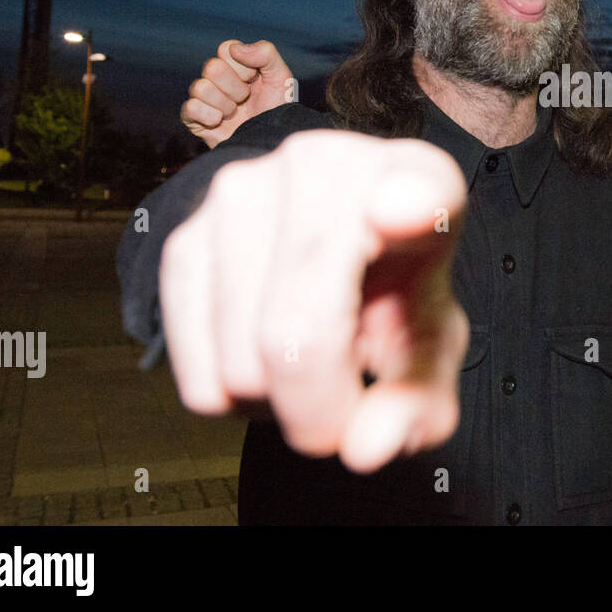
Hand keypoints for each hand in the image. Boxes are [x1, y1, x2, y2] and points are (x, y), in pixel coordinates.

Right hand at [159, 130, 469, 472]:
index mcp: (419, 178)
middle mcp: (324, 163)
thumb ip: (420, 402)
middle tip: (343, 414)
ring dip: (277, 404)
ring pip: (244, 365)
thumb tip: (366, 447)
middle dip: (322, 412)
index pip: (420, 187)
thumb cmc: (394, 291)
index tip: (408, 213)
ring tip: (310, 359)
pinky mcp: (182, 237)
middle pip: (301, 332)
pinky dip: (233, 398)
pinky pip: (199, 376)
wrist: (326, 244)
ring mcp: (240, 191)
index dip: (414, 206)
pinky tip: (264, 355)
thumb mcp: (429, 349)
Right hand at [181, 39, 293, 147]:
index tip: (255, 80)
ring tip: (236, 114)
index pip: (226, 49)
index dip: (244, 67)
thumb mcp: (281, 78)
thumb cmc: (277, 110)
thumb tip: (234, 49)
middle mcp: (217, 79)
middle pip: (211, 67)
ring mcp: (204, 98)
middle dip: (235, 88)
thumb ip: (265, 53)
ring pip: (200, 87)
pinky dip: (210, 117)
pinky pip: (190, 108)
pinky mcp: (194, 119)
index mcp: (235, 65)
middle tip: (246, 100)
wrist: (270, 141)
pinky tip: (220, 123)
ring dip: (225, 105)